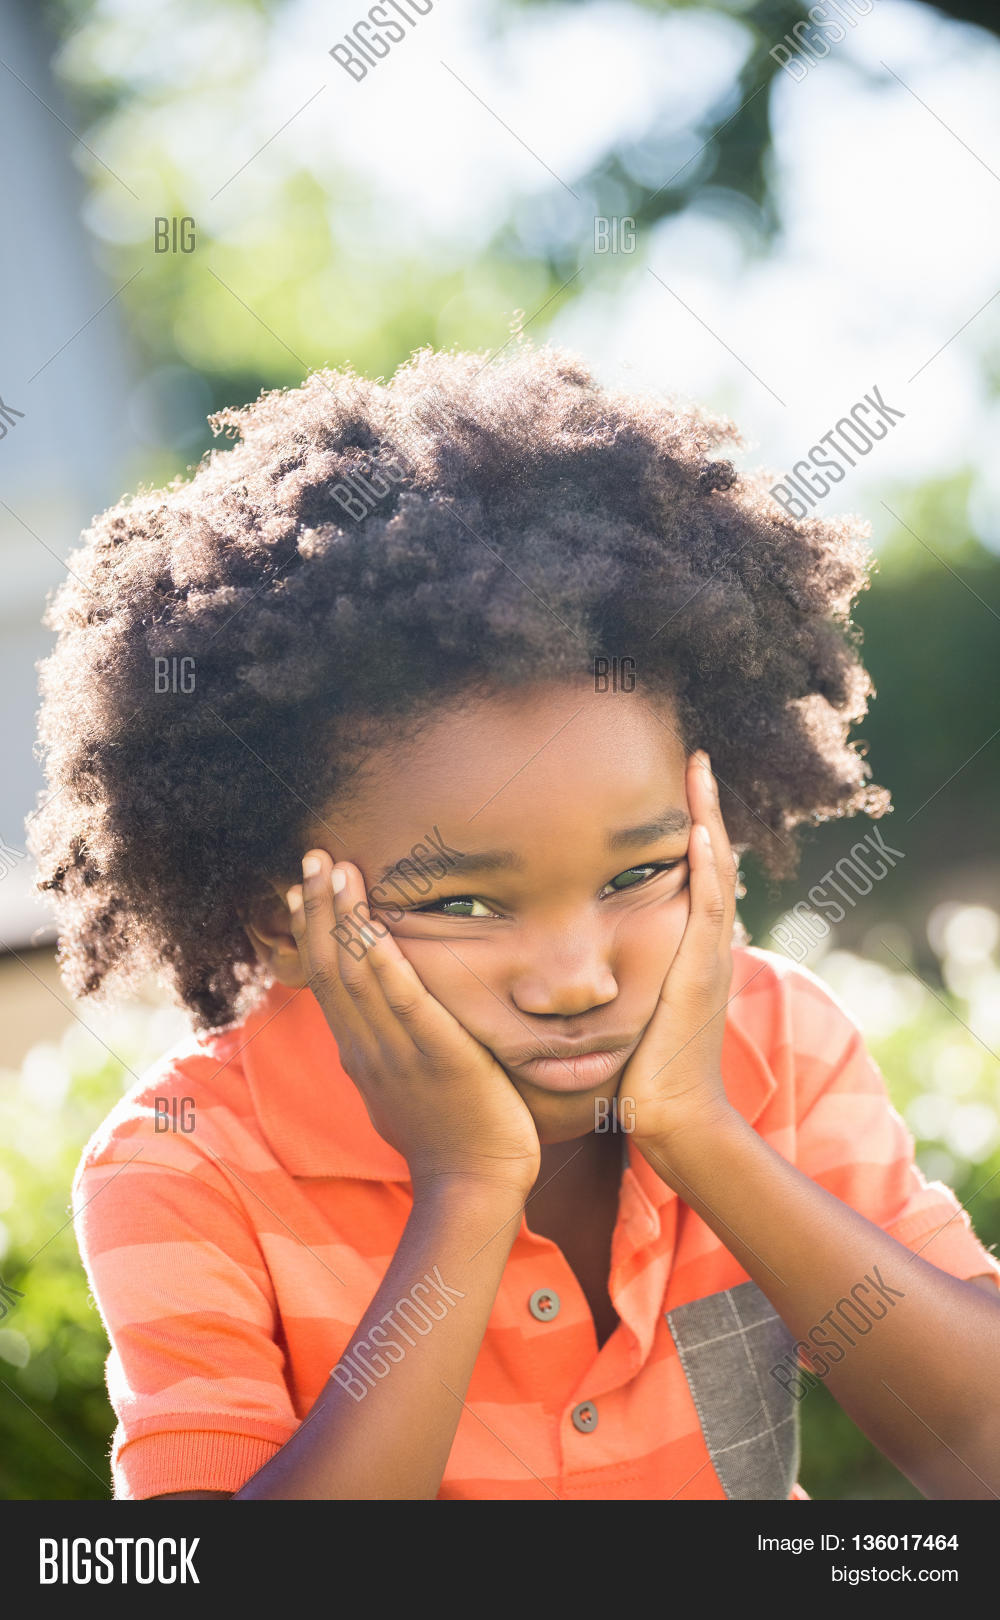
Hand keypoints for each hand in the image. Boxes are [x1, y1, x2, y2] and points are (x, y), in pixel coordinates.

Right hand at [286, 849, 540, 1199]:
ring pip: (357, 976)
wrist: (473, 1186)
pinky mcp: (436, 1055)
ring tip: (336, 870)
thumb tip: (380, 1030)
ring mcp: (397, 1052)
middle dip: (318, 909)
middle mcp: (367, 1048)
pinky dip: (385, 962)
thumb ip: (389, 1053)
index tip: (300, 888)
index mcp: (360, 1053)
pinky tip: (374, 927)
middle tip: (312, 858)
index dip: (311, 930)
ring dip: (343, 918)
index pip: (325, 980)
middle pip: (330, 967)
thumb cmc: (450, 1137)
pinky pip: (404, 1001)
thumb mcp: (403, 1089)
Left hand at [621, 750, 738, 1160]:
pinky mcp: (701, 975)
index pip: (692, 875)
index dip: (688, 829)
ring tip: (700, 771)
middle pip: (711, 861)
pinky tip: (698, 831)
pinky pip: (708, 910)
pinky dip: (707, 868)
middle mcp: (705, 947)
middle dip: (704, 808)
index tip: (677, 786)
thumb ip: (608, 983)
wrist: (673, 1122)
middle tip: (697, 758)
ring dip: (709, 820)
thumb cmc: (641, 1077)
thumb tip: (567, 967)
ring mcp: (708, 958)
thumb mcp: (625, 1013)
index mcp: (688, 951)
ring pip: (715, 873)